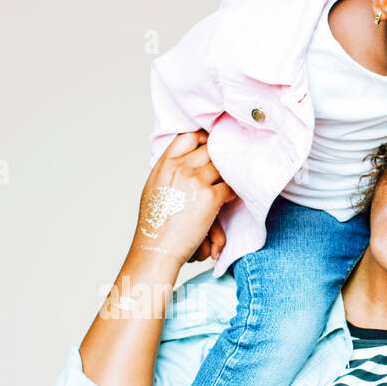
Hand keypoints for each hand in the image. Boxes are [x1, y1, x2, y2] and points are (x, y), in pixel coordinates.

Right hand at [135, 131, 235, 265]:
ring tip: (229, 182)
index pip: (187, 136)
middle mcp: (179, 168)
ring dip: (227, 175)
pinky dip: (233, 193)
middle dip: (219, 157)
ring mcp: (195, 180)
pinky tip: (229, 199)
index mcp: (164, 165)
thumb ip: (167, 173)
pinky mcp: (209, 196)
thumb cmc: (153, 226)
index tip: (209, 147)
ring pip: (222, 167)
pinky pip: (230, 187)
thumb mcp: (153, 190)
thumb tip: (181, 164)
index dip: (202, 139)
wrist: (156, 249)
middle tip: (226, 165)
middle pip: (209, 149)